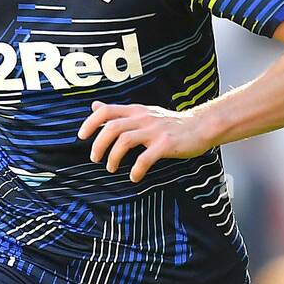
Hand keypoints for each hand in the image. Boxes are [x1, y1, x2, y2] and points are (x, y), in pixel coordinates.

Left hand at [77, 101, 215, 182]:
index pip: (107, 110)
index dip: (90, 123)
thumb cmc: (171, 123)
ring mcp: (155, 131)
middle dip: (98, 145)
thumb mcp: (143, 112)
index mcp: (136, 111)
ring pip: (124, 141)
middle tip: (95, 159)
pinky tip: (134, 177)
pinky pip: (145, 158)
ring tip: (111, 169)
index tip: (81, 137)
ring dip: (113, 157)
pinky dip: (136, 170)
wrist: (202, 126)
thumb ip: (119, 112)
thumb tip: (95, 106)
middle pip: (112, 127)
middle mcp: (143, 118)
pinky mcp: (166, 145)